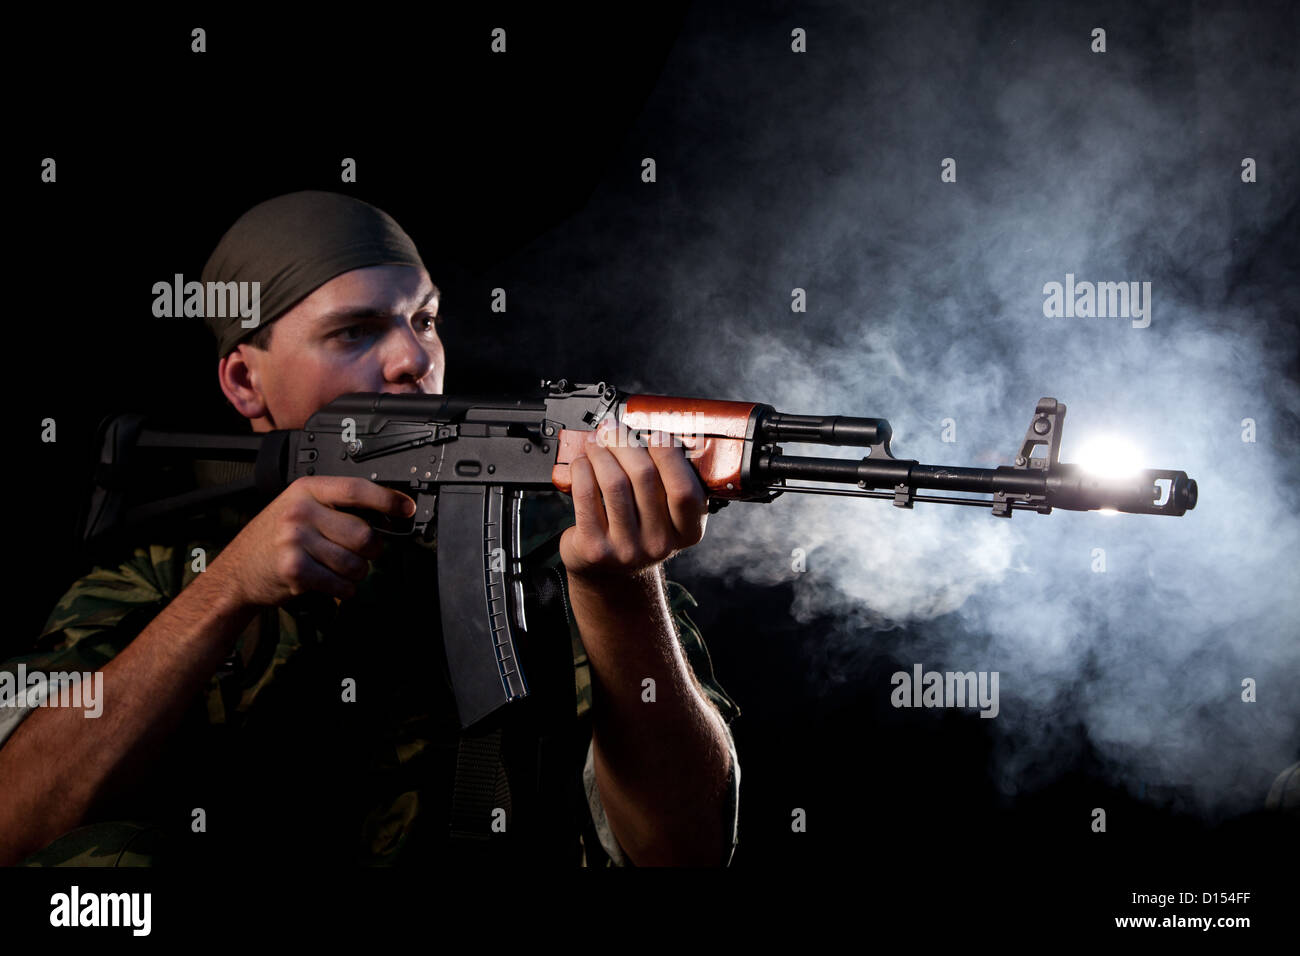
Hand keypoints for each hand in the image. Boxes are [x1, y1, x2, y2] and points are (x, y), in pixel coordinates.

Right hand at [211, 476, 415, 606]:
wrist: (237, 571)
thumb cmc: (274, 539)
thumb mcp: (299, 508)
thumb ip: (334, 506)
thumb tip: (386, 512)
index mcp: (306, 490)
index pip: (356, 489)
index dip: (387, 499)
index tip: (407, 509)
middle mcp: (300, 512)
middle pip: (362, 533)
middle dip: (373, 550)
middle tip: (365, 553)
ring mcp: (295, 541)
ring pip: (355, 563)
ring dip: (357, 573)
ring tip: (343, 570)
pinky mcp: (295, 570)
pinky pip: (341, 584)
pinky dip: (344, 590)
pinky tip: (333, 584)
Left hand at [559, 420, 708, 581]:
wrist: (610, 572)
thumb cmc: (640, 531)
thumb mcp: (667, 514)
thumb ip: (669, 481)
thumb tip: (649, 431)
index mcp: (687, 532)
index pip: (685, 489)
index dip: (670, 455)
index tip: (655, 434)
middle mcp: (660, 543)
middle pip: (645, 476)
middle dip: (625, 442)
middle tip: (613, 429)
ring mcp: (626, 548)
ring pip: (614, 482)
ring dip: (602, 452)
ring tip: (596, 443)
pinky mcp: (595, 547)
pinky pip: (587, 495)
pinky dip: (583, 470)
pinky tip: (583, 463)